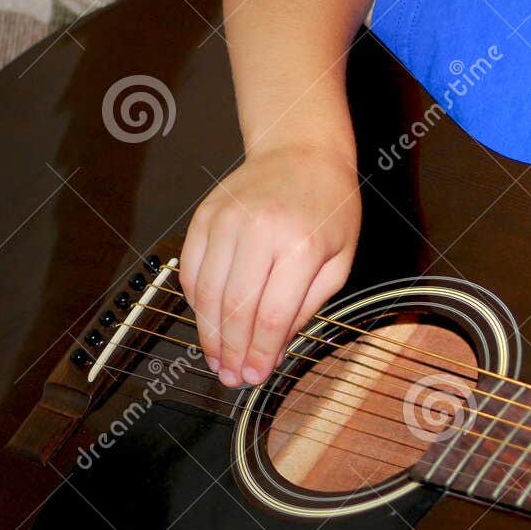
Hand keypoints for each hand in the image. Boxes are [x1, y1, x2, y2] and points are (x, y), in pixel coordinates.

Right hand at [179, 143, 360, 387]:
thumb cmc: (329, 204)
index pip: (272, 316)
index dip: (261, 354)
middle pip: (235, 309)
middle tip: (231, 378)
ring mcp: (227, 221)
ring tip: (216, 359)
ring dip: (208, 334)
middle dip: (232, 352)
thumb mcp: (340, 259)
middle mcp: (259, 232)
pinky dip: (195, 301)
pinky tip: (206, 322)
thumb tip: (276, 346)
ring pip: (206, 293)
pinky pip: (190, 269)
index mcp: (301, 245)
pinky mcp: (205, 216)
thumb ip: (308, 304)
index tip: (256, 376)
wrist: (301, 151)